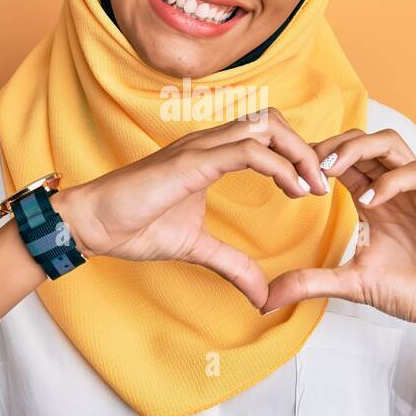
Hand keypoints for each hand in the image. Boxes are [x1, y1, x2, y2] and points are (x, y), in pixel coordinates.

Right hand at [51, 108, 330, 308]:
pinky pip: (247, 152)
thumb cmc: (134, 227)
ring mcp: (199, 148)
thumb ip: (232, 265)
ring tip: (314, 186)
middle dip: (305, 148)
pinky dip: (279, 166)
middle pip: (272, 121)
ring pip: (265, 127)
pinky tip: (293, 189)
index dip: (295, 155)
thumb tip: (262, 294)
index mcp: (209, 155)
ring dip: (298, 153)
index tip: (313, 188)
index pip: (265, 136)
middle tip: (322, 184)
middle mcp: (207, 143)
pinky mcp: (191, 162)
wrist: (93, 224)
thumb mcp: (197, 248)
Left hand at [260, 128, 415, 340]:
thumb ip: (312, 282)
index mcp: (375, 198)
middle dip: (331, 146)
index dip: (315, 160)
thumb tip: (265, 297)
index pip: (343, 161)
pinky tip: (371, 201)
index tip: (288, 177)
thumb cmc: (413, 292)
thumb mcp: (352, 285)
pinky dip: (392, 180)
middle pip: (363, 142)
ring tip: (330, 170)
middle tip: (304, 166)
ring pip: (390, 144)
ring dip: (357, 150)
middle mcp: (397, 187)